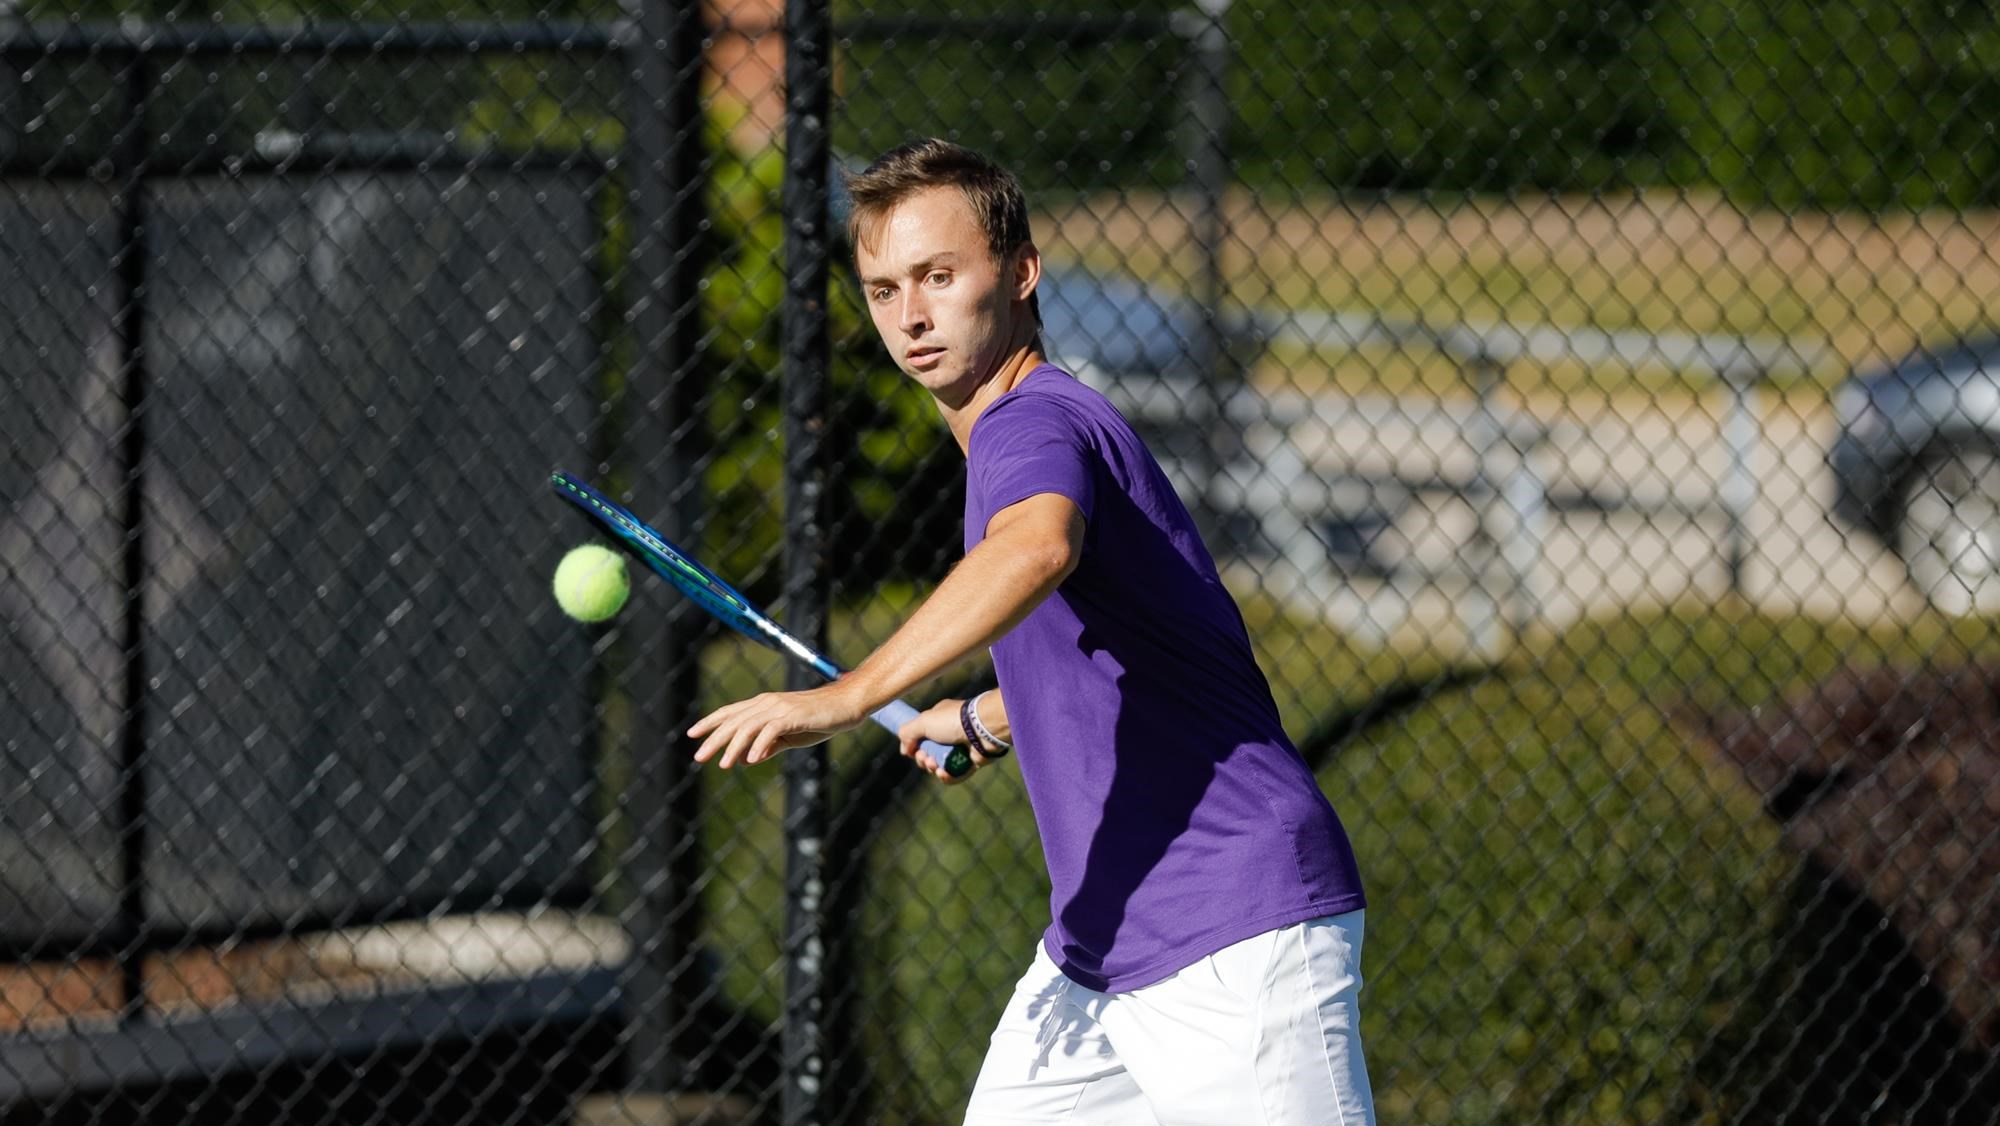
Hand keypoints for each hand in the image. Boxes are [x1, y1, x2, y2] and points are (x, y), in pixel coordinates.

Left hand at [688, 681, 870, 768]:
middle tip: (698, 757)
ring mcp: (780, 708)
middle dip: (714, 739)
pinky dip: (759, 744)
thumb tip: (747, 759)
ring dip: (733, 746)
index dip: (710, 722)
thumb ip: (769, 746)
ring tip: (723, 765)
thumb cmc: (818, 720)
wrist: (846, 705)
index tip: (692, 734)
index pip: (730, 712)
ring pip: (748, 726)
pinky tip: (750, 759)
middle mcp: (767, 703)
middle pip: (734, 720)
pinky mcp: (793, 716)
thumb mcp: (790, 736)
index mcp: (764, 705)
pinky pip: (771, 730)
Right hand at [896, 698, 993, 784]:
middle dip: (923, 759)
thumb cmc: (952, 721)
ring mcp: (961, 748)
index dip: (915, 747)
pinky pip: (956, 774)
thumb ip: (907, 733)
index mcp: (939, 721)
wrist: (981, 729)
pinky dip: (947, 776)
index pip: (922, 737)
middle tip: (926, 758)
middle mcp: (950, 733)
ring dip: (933, 768)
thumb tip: (904, 750)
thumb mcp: (923, 721)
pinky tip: (943, 774)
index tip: (912, 751)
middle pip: (930, 753)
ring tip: (935, 765)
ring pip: (941, 765)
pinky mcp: (971, 762)